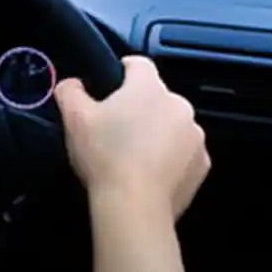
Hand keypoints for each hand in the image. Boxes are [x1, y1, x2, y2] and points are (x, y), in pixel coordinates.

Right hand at [55, 56, 209, 219]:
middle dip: (139, 109)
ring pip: (173, 126)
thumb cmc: (105, 156)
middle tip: (116, 130)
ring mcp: (195, 135)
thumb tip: (71, 84)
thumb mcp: (74, 119)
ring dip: (158, 133)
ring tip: (134, 157)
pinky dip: (171, 159)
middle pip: (156, 97)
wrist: (135, 207)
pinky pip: (184, 153)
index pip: (138, 64)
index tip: (109, 89)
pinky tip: (151, 174)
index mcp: (149, 87)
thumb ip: (70, 91)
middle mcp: (178, 104)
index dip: (122, 72)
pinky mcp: (202, 164)